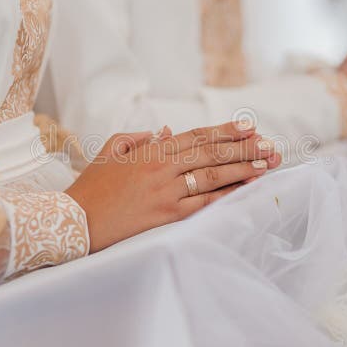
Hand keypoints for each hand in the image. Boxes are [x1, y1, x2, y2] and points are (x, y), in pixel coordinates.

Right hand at [66, 122, 281, 252]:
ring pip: (212, 177)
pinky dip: (227, 196)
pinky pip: (204, 204)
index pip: (196, 136)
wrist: (75, 220)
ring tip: (266, 164)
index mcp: (150, 150)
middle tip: (270, 146)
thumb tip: (164, 132)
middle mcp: (162, 168)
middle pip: (211, 154)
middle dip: (244, 148)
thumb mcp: (112, 150)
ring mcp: (166, 193)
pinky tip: (245, 190)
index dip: (225, 131)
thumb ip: (140, 138)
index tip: (250, 126)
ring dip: (243, 169)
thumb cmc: (92, 186)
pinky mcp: (166, 216)